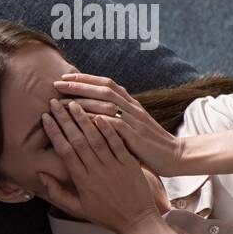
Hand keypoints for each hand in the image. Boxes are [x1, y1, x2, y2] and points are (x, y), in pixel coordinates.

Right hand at [36, 98, 161, 233]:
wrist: (137, 221)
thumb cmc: (107, 215)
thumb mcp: (78, 209)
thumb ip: (58, 192)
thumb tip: (41, 175)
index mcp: (82, 181)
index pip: (64, 151)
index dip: (54, 132)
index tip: (46, 117)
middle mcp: (96, 172)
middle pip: (78, 140)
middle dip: (65, 120)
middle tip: (55, 102)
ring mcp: (114, 167)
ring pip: (96, 139)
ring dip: (84, 119)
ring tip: (74, 103)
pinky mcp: (130, 165)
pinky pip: (118, 144)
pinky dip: (109, 130)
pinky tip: (101, 115)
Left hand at [51, 72, 183, 174]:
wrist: (175, 155)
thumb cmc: (151, 145)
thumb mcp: (136, 126)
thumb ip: (120, 117)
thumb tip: (96, 112)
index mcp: (132, 105)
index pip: (108, 84)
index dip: (86, 78)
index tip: (65, 78)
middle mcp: (133, 108)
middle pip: (104, 89)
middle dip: (79, 85)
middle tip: (57, 84)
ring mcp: (135, 121)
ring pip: (106, 103)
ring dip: (83, 100)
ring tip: (62, 102)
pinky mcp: (136, 135)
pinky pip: (114, 123)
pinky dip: (97, 119)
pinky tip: (80, 119)